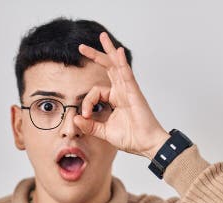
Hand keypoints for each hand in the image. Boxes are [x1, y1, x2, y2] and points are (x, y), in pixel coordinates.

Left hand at [75, 31, 170, 159]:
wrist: (146, 144)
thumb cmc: (131, 138)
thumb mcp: (104, 132)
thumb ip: (90, 125)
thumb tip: (75, 118)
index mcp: (115, 99)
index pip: (95, 92)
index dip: (87, 103)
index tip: (85, 116)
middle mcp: (122, 91)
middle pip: (108, 68)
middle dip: (95, 55)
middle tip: (82, 47)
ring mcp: (128, 90)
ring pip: (117, 66)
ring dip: (108, 51)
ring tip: (103, 37)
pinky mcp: (134, 93)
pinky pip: (127, 74)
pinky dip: (122, 63)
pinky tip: (118, 52)